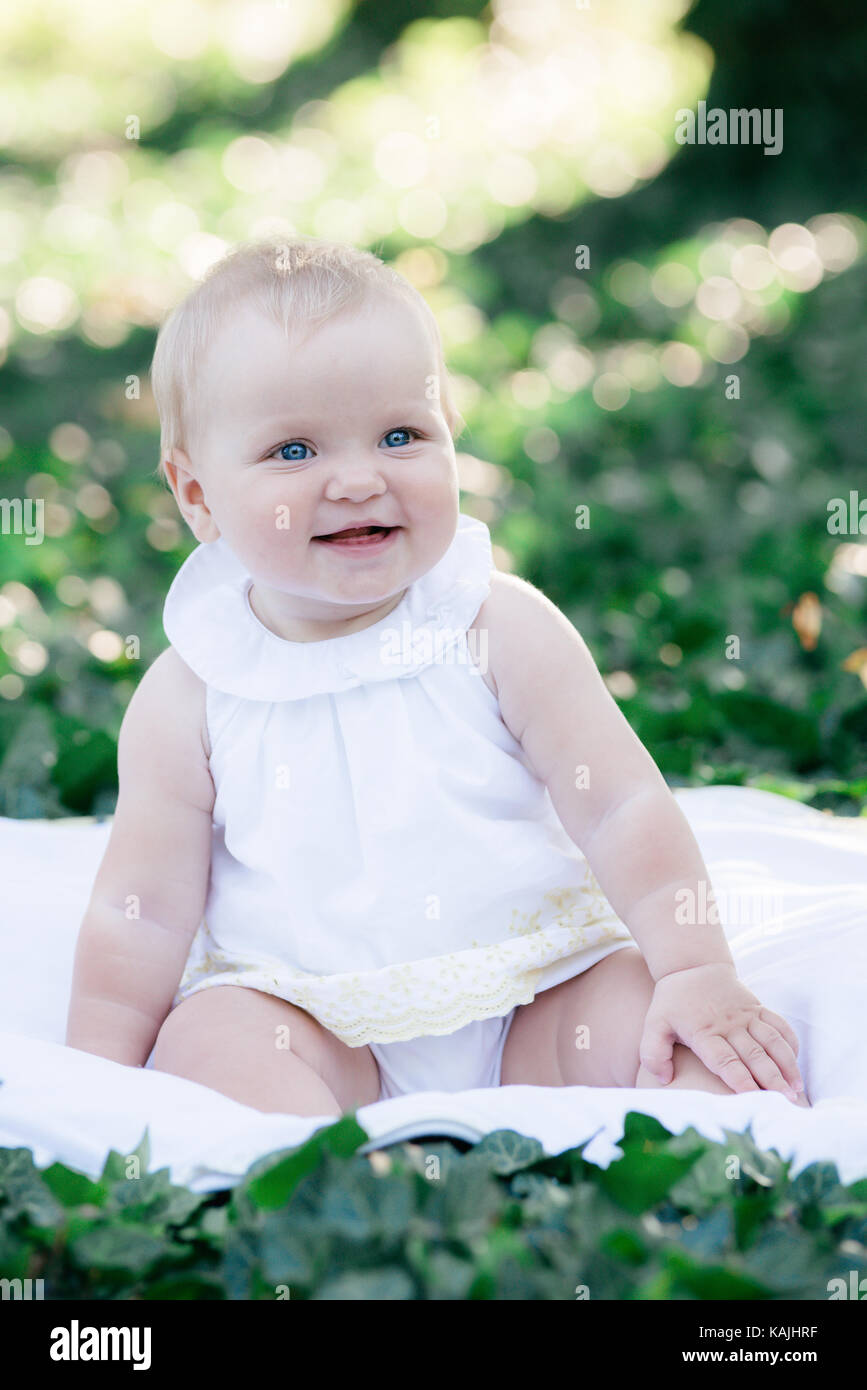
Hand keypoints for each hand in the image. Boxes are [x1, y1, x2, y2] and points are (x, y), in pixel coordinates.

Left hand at [638, 963, 804, 1099]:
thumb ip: (653, 1053)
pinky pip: (779, 1024)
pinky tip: (795, 1062)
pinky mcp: (757, 1007)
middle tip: (785, 1104)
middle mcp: (729, 1024)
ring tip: (796, 1090)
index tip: (752, 1097)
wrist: (691, 965)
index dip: (739, 1079)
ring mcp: (746, 1015)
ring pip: (772, 1041)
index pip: (724, 1060)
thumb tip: (664, 1079)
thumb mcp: (653, 1024)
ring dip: (786, 1065)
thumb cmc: (672, 1001)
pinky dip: (790, 1042)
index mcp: (703, 1032)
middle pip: (754, 1055)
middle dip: (771, 1080)